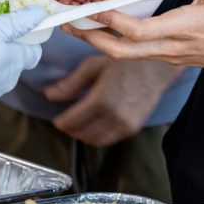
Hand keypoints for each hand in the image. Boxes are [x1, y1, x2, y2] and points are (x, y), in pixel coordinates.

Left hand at [44, 57, 183, 146]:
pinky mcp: (132, 129)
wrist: (154, 68)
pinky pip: (109, 140)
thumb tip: (49, 95)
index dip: (60, 123)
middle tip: (66, 123)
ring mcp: (124, 124)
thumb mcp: (92, 66)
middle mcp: (113, 116)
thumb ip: (70, 84)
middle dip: (70, 130)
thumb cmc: (123, 62)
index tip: (56, 120)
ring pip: (95, 141)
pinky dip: (98, 137)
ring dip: (83, 136)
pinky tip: (94, 127)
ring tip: (78, 126)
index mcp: (100, 99)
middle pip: (82, 134)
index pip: (72, 121)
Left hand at [62, 0, 203, 81]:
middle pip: (120, 52)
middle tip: (67, 24)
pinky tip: (108, 27)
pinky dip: (117, 41)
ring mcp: (169, 55)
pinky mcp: (172, 56)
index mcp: (181, 29)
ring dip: (100, 42)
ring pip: (126, 55)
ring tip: (79, 25)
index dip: (109, 22)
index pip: (136, 31)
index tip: (87, 8)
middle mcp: (170, 48)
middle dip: (91, 39)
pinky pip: (137, 53)